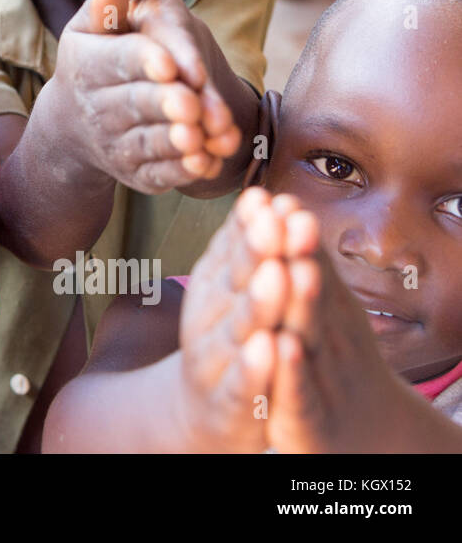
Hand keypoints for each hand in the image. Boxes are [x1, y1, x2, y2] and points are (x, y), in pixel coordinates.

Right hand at [52, 0, 238, 192]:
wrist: (84, 119)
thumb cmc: (112, 47)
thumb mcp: (118, 6)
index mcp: (84, 60)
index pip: (114, 60)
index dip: (142, 61)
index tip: (168, 63)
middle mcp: (93, 105)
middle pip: (133, 103)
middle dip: (163, 104)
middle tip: (190, 103)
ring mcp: (114, 143)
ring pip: (148, 142)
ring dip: (178, 140)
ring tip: (205, 136)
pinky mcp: (135, 173)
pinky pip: (159, 175)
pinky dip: (183, 171)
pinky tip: (207, 163)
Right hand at [175, 188, 294, 451]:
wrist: (202, 410)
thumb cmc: (225, 338)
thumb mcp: (228, 288)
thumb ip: (241, 248)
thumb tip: (261, 193)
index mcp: (214, 286)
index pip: (233, 251)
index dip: (251, 228)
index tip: (269, 199)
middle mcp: (210, 317)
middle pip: (236, 283)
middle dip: (257, 253)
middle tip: (276, 223)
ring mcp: (216, 360)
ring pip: (239, 329)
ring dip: (259, 302)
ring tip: (278, 274)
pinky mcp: (227, 403)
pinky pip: (241, 383)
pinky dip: (254, 367)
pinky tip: (270, 348)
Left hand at [266, 217, 417, 452]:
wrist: (357, 437)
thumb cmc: (325, 361)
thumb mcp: (313, 311)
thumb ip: (300, 261)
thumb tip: (281, 202)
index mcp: (322, 310)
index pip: (307, 267)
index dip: (294, 236)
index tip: (279, 198)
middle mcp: (326, 339)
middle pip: (310, 293)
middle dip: (299, 255)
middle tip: (290, 218)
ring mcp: (319, 379)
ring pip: (308, 337)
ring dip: (300, 303)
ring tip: (292, 268)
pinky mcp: (307, 419)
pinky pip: (298, 392)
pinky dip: (290, 370)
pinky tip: (281, 346)